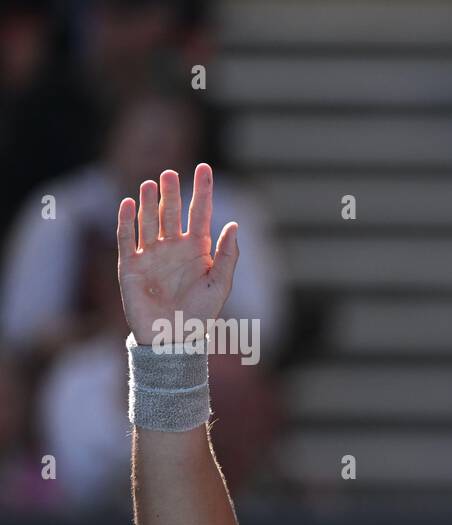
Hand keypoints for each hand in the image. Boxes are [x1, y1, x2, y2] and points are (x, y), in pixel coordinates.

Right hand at [117, 163, 238, 344]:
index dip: (202, 191)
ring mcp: (151, 254)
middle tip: (170, 173)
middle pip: (172, 213)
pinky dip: (126, 222)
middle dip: (171, 193)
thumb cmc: (200, 314)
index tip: (205, 168)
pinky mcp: (131, 266)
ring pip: (149, 221)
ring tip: (151, 183)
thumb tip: (234, 225)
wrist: (174, 339)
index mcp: (197, 249)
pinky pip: (127, 239)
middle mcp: (173, 247)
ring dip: (149, 202)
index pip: (200, 213)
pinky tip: (128, 204)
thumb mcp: (220, 284)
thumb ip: (227, 255)